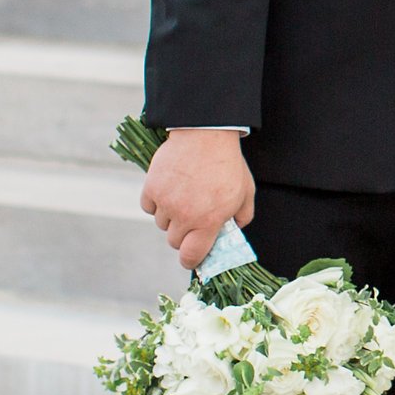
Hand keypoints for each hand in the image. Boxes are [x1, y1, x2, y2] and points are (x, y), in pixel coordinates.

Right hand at [142, 128, 254, 268]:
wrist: (205, 134)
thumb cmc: (228, 164)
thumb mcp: (245, 193)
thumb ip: (242, 217)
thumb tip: (233, 230)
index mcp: (208, 221)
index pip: (191, 256)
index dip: (190, 261)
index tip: (191, 258)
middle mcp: (184, 216)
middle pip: (174, 241)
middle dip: (184, 234)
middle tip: (192, 219)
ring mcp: (166, 202)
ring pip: (162, 223)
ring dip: (170, 217)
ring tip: (183, 198)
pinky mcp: (151, 188)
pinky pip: (149, 207)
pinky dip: (156, 202)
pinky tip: (169, 190)